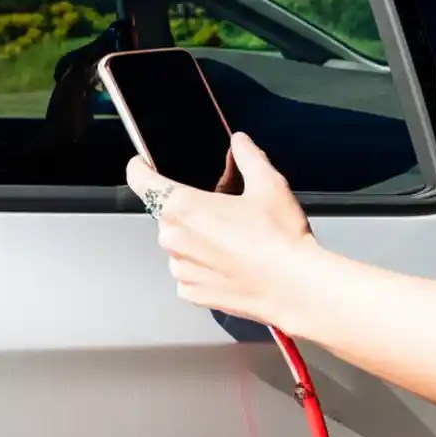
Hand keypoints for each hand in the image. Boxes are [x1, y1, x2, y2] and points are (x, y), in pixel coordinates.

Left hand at [126, 132, 316, 323]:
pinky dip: (203, 265)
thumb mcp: (268, 184)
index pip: (141, 180)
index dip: (140, 167)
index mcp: (183, 207)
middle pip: (166, 213)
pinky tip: (231, 262)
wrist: (295, 287)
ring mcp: (181, 269)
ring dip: (196, 238)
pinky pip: (188, 271)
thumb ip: (248, 157)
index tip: (142, 163)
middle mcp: (174, 239)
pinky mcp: (193, 293)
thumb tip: (239, 142)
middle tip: (222, 207)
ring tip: (233, 239)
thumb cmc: (279, 239)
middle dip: (189, 207)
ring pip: (178, 244)